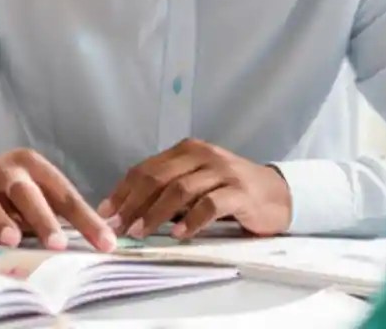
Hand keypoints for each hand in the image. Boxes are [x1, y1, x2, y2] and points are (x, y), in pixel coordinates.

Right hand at [0, 149, 116, 252]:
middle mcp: (0, 172)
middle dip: (41, 217)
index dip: (86, 220)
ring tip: (11, 241)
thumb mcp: (42, 197)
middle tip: (57, 243)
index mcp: (30, 164)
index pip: (62, 193)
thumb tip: (106, 242)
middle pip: (23, 191)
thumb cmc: (16, 198)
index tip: (106, 245)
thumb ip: (67, 216)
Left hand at [100, 139, 291, 238]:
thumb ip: (168, 191)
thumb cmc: (230, 192)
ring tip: (140, 232)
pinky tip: (179, 234)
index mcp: (187, 150)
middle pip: (158, 177)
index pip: (146, 168)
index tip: (106, 212)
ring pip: (180, 189)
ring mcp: (223, 172)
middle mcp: (203, 155)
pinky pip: (210, 205)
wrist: (278, 195)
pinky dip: (192, 220)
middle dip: (133, 202)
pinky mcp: (240, 192)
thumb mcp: (196, 184)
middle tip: (118, 225)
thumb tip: (127, 212)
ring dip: (156, 213)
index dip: (123, 190)